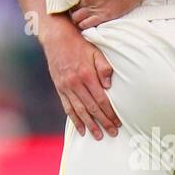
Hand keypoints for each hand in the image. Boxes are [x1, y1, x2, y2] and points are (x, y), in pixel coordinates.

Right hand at [41, 18, 119, 139]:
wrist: (57, 38)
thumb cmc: (80, 44)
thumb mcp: (96, 51)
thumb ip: (104, 68)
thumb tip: (109, 86)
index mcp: (86, 75)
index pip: (101, 100)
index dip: (110, 113)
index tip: (118, 122)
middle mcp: (75, 83)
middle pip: (92, 108)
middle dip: (103, 122)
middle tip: (112, 133)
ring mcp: (66, 87)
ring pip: (79, 111)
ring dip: (90, 125)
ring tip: (99, 136)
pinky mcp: (60, 89)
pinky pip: (68, 108)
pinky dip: (75, 120)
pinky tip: (81, 129)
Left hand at [71, 0, 150, 29]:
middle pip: (71, 7)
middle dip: (74, 8)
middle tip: (80, 8)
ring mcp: (94, 7)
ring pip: (76, 18)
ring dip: (78, 18)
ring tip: (83, 16)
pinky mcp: (104, 16)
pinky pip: (86, 25)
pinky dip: (84, 25)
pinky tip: (88, 21)